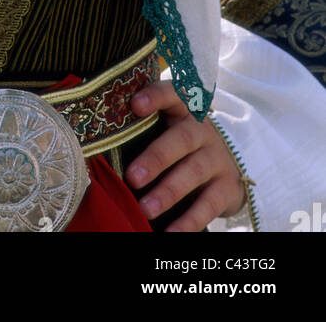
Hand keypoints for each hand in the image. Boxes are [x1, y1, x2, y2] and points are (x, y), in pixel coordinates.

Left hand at [127, 80, 246, 231]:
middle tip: (132, 177)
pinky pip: (208, 204)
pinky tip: (171, 233)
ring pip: (193, 172)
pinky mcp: (227, 188)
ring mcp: (216, 159)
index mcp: (183, 111)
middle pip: (181, 139)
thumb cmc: (180, 146)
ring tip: (145, 209)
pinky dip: (188, 221)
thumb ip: (143, 131)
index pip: (172, 94)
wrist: (227, 168)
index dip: (155, 96)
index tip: (135, 104)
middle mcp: (202, 131)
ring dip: (167, 192)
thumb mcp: (167, 130)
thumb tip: (99, 149)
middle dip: (156, 158)